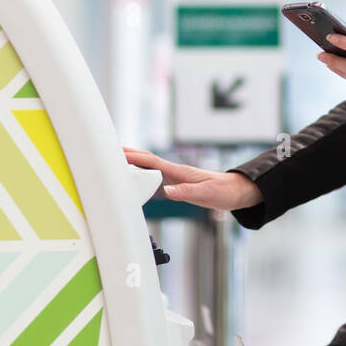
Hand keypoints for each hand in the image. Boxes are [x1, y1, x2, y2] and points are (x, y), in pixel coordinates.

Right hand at [123, 147, 262, 210]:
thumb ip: (186, 192)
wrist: (237, 191)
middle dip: (129, 155)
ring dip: (134, 162)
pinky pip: (156, 175)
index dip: (134, 157)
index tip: (118, 154)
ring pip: (150, 166)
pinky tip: (138, 175)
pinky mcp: (179, 183)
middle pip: (147, 159)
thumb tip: (166, 191)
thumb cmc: (223, 191)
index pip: (152, 162)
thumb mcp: (206, 193)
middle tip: (109, 151)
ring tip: (117, 161)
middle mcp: (175, 171)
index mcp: (179, 172)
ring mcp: (176, 176)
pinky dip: (143, 172)